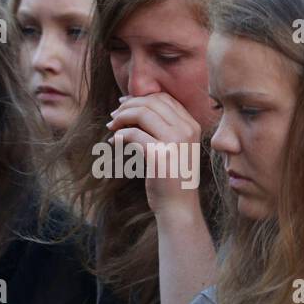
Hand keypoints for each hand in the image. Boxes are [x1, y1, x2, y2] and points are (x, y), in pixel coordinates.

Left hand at [105, 92, 203, 216]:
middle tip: (114, 116)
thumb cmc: (171, 175)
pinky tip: (114, 143)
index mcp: (191, 125)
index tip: (124, 104)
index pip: (164, 98)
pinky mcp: (159, 155)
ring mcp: (175, 142)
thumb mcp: (173, 145)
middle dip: (128, 105)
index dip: (140, 97)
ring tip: (112, 126)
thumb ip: (161, 125)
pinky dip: (119, 136)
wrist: (178, 206)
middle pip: (151, 103)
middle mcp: (186, 130)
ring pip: (141, 114)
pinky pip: (132, 135)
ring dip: (121, 117)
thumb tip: (130, 103)